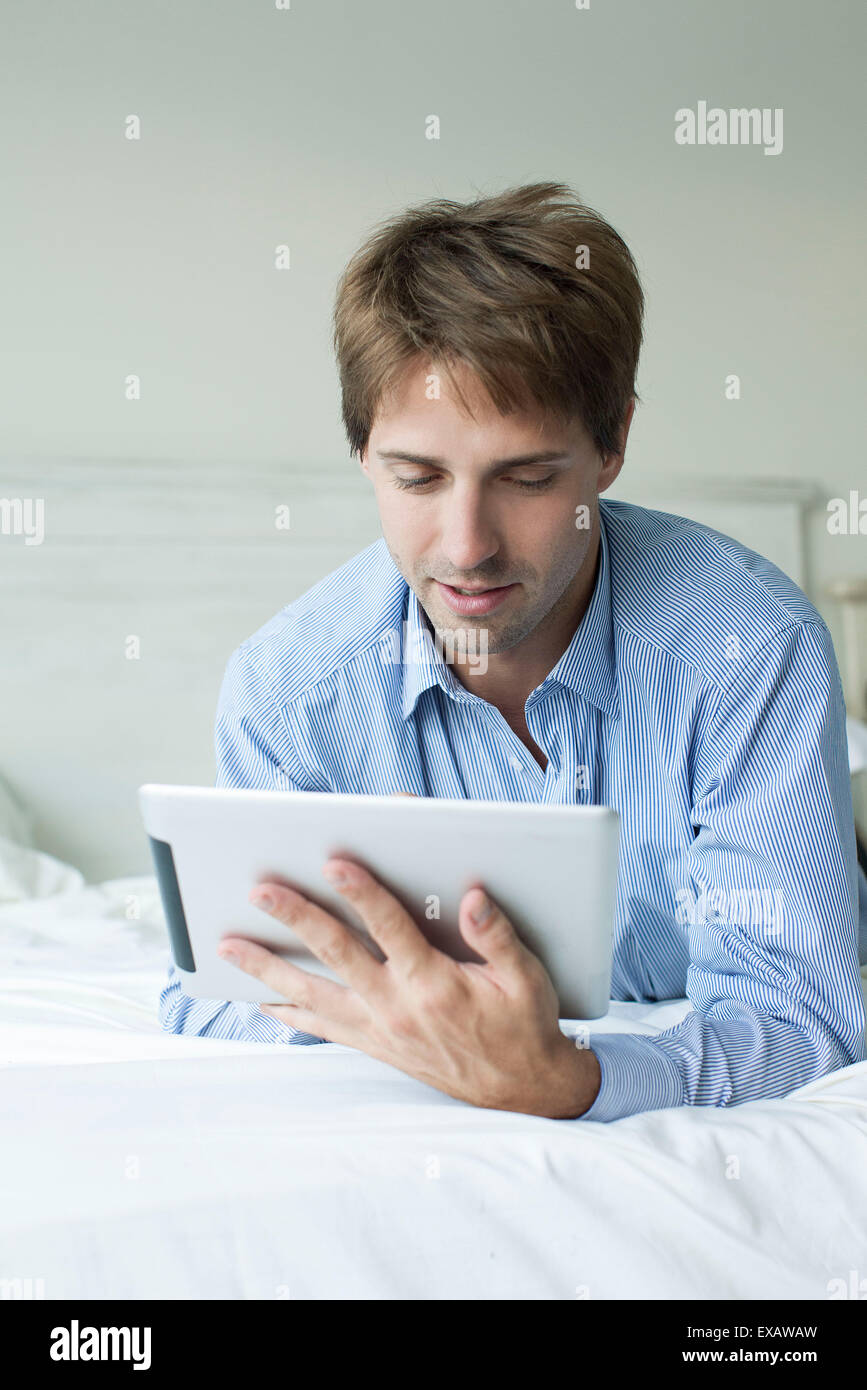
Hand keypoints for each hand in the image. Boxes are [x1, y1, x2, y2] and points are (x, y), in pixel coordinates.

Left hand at [216, 853, 600, 1118]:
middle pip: (336, 954)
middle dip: (296, 918)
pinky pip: (321, 1027)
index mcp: (436, 984)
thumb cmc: (523, 1025)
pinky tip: (259, 999)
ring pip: (313, 994)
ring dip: (269, 968)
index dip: (362, 892)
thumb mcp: (527, 978)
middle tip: (260, 891)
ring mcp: (380, 1029)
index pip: (391, 928)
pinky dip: (287, 1013)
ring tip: (229, 945)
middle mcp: (398, 1007)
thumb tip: (472, 899)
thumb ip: (498, 936)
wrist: (523, 1089)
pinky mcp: (374, 1044)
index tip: (334, 862)